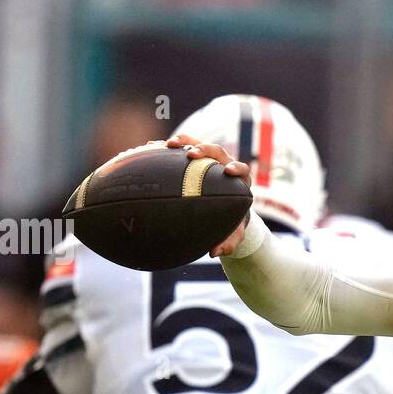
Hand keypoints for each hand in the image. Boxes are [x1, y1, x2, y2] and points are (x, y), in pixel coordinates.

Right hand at [167, 134, 251, 256]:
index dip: (236, 168)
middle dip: (204, 149)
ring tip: (168, 144)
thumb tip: (214, 252)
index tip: (227, 170)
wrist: (226, 207)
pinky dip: (168, 147)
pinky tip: (151, 146)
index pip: (241, 169)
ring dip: (184, 141)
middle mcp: (224, 164)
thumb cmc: (231, 220)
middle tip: (191, 155)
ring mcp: (209, 158)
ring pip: (198, 143)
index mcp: (239, 180)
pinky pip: (181, 147)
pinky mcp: (194, 157)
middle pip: (217, 151)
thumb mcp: (233, 233)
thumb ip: (228, 243)